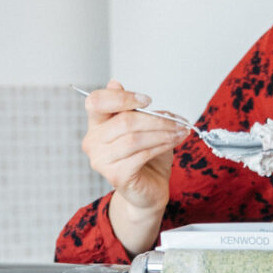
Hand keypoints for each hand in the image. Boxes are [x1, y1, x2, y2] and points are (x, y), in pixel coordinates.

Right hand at [80, 80, 187, 252]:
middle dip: (156, 119)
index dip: (122, 98)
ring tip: (179, 132)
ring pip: (134, 138)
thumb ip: (130, 108)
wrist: (149, 190)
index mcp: (96, 125)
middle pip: (124, 121)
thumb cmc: (146, 157)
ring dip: (162, 133)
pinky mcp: (116, 176)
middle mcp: (93, 142)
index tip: (148, 100)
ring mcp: (101, 160)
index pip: (97, 102)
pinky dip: (161, 146)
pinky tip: (174, 141)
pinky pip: (141, 155)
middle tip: (177, 121)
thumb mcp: (141, 127)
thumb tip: (116, 82)